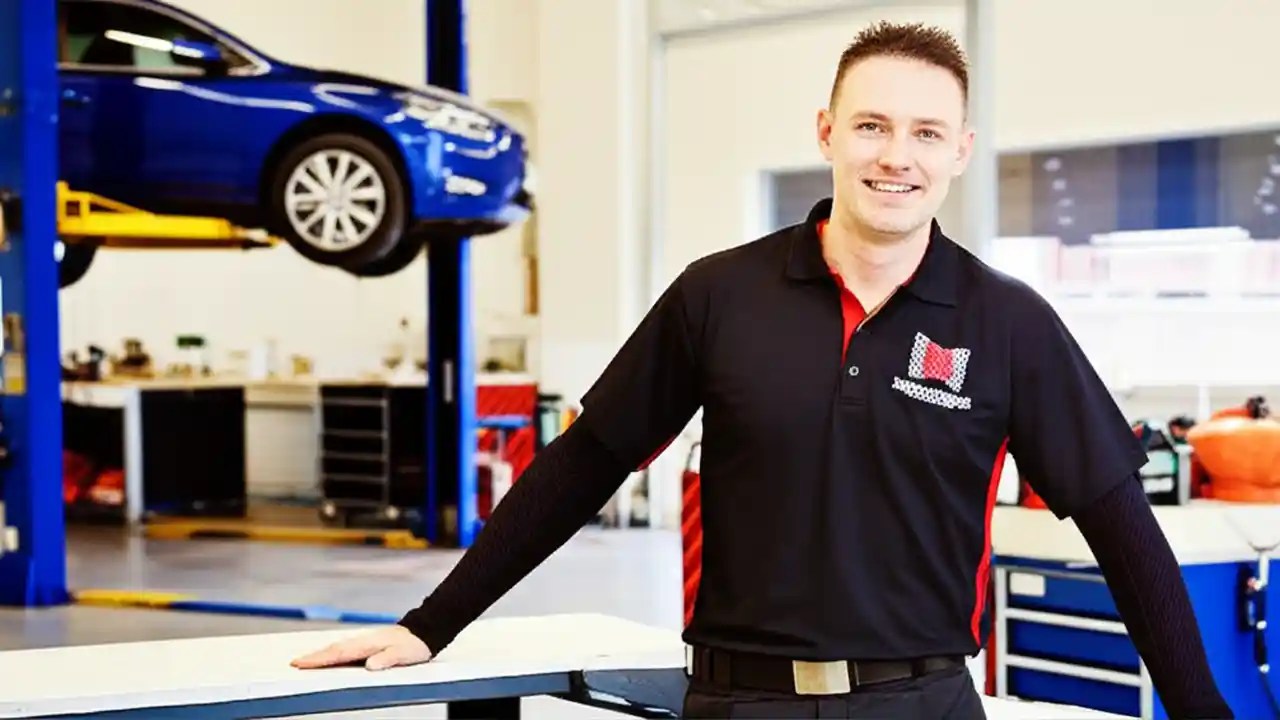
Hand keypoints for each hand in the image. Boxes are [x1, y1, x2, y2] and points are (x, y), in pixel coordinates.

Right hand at [291, 625, 432, 670]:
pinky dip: (331, 653)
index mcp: (367, 644)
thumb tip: (369, 666)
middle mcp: (362, 641)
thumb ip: (387, 659)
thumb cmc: (413, 645)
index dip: (319, 659)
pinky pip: (344, 650)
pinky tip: (327, 657)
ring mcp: (363, 642)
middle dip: (313, 656)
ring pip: (337, 648)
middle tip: (294, 663)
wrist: (422, 632)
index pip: (339, 653)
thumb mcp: (403, 654)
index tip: (301, 663)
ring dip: (320, 654)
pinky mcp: (366, 645)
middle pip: (333, 649)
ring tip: (304, 661)